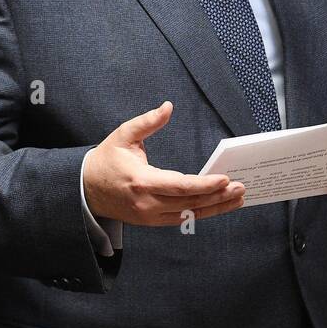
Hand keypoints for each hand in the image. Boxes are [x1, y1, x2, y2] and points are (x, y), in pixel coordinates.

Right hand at [83, 102, 245, 225]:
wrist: (85, 189)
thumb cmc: (106, 160)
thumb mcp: (123, 135)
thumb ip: (147, 121)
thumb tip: (168, 106)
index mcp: (142, 180)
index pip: (180, 185)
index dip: (205, 185)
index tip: (225, 179)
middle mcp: (148, 203)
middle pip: (190, 203)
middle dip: (218, 197)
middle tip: (241, 188)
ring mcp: (149, 216)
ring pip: (189, 215)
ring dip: (215, 208)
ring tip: (236, 199)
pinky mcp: (151, 221)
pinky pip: (181, 219)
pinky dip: (201, 213)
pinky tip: (217, 206)